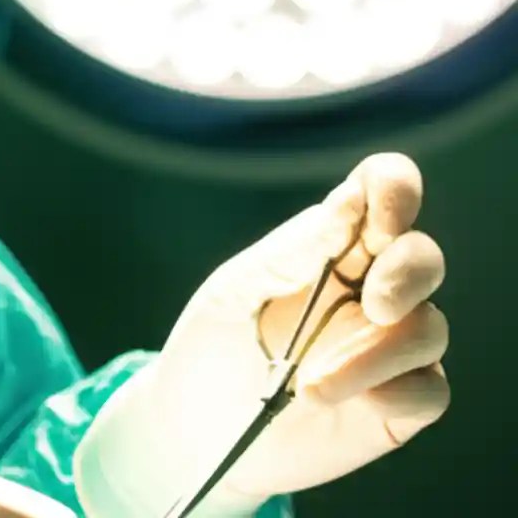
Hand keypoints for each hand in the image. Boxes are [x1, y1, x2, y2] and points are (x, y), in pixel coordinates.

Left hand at [75, 153, 449, 515]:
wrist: (192, 431)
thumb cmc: (210, 345)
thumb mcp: (234, 291)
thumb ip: (291, 250)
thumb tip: (348, 203)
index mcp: (332, 246)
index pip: (382, 195)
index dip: (396, 189)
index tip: (384, 212)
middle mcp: (368, 289)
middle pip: (423, 259)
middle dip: (409, 272)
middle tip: (374, 302)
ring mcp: (386, 347)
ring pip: (429, 328)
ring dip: (375, 352)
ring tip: (309, 384)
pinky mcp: (396, 404)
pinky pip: (428, 388)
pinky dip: (389, 392)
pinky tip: (332, 400)